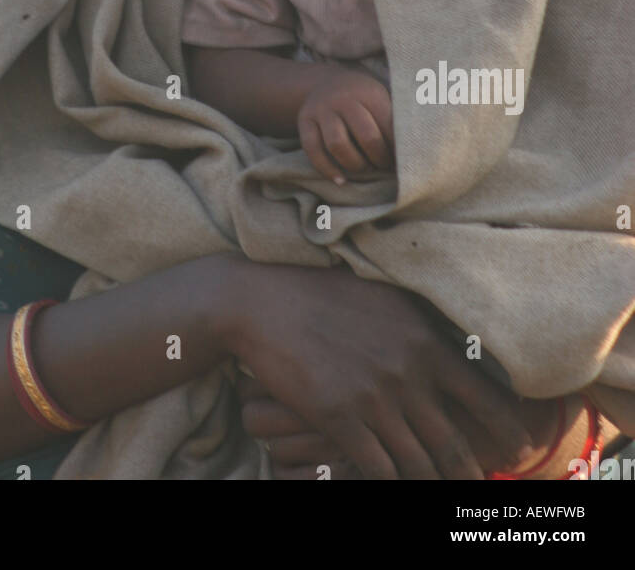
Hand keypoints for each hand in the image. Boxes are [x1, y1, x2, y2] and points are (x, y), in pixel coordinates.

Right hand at [218, 259, 535, 479]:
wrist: (264, 303)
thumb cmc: (325, 294)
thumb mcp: (385, 299)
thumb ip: (423, 326)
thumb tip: (459, 345)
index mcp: (424, 339)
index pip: (484, 395)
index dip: (507, 428)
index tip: (520, 446)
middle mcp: (408, 371)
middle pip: (456, 443)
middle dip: (474, 473)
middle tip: (483, 486)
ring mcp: (374, 398)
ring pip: (420, 465)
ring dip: (433, 484)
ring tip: (443, 491)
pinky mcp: (340, 418)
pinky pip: (378, 469)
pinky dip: (391, 484)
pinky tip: (396, 486)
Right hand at [297, 66, 394, 181]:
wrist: (325, 83)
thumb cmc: (362, 99)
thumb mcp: (379, 98)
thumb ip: (393, 120)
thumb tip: (414, 154)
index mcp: (368, 92)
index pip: (388, 126)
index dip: (397, 148)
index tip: (405, 161)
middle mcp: (343, 99)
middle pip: (366, 136)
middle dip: (379, 158)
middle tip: (385, 166)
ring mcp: (321, 109)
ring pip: (338, 145)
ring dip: (356, 165)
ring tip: (365, 168)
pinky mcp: (304, 121)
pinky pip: (313, 149)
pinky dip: (327, 169)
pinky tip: (341, 180)